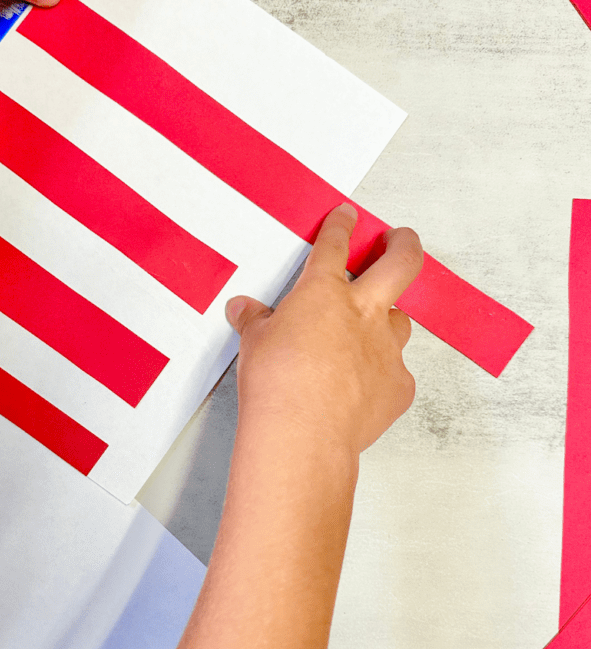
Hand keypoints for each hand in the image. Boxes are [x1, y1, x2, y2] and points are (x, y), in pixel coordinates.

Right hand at [225, 203, 422, 455]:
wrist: (302, 433)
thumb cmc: (276, 384)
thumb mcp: (254, 344)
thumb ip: (255, 322)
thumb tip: (244, 310)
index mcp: (324, 292)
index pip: (335, 245)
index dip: (341, 225)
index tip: (346, 216)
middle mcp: (364, 313)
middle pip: (402, 262)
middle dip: (404, 244)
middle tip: (400, 239)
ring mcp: (386, 349)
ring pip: (401, 322)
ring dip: (388, 321)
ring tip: (370, 333)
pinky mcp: (398, 386)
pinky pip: (395, 373)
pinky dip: (381, 376)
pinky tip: (362, 390)